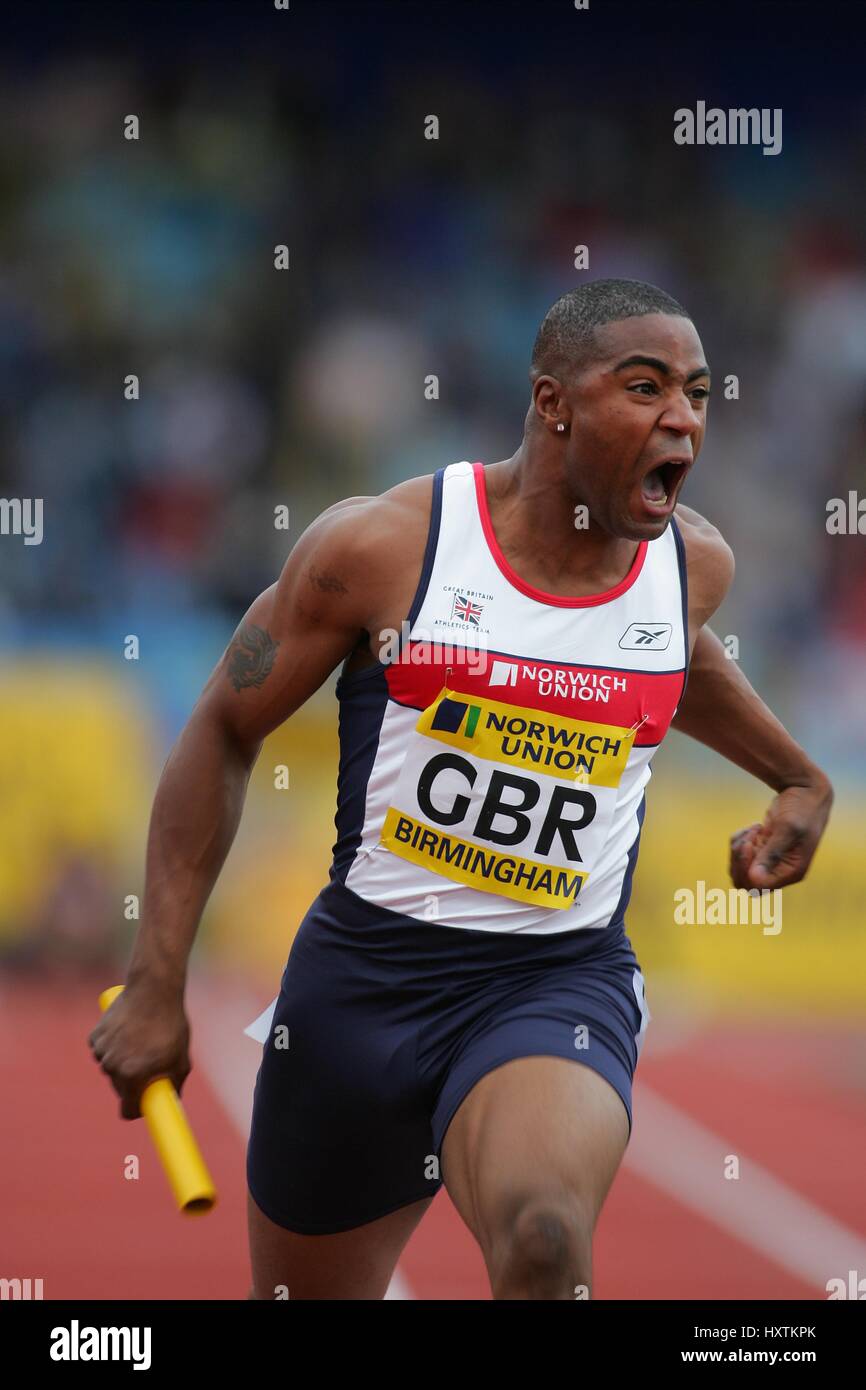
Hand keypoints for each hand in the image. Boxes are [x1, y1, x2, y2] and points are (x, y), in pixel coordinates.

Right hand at [87, 981, 190, 1119]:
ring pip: (111, 1068)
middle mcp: (112, 1066)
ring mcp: (102, 1050)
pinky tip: (128, 1031)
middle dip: (133, 1082)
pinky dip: (113, 1046)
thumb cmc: (170, 1024)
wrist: (153, 989)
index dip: (138, 1108)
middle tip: (150, 1063)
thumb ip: (174, 1085)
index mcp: (132, 1076)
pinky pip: (103, 1051)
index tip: (146, 1101)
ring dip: (123, 1061)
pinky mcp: (95, 1036)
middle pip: (120, 1089)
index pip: (127, 1110)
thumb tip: (170, 1102)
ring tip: (142, 1041)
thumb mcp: (180, 1058)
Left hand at [729, 777, 832, 890]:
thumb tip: (754, 878)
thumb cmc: (802, 809)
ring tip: (753, 830)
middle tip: (747, 840)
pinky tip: (755, 827)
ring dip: (738, 850)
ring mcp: (770, 861)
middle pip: (745, 883)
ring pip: (739, 869)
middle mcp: (781, 871)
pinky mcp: (761, 850)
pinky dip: (739, 840)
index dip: (746, 870)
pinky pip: (739, 855)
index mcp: (792, 872)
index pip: (758, 887)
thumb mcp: (787, 828)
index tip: (748, 845)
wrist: (805, 791)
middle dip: (739, 862)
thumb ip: (771, 853)